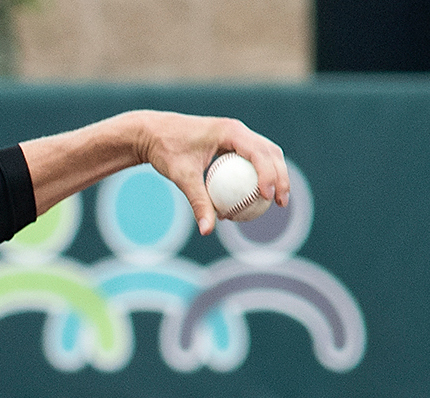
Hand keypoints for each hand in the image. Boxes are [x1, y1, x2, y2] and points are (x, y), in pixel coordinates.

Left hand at [21, 109, 288, 233]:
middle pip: (270, 152)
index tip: (268, 197)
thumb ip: (197, 202)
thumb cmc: (166, 151)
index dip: (269, 175)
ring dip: (275, 175)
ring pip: (266, 154)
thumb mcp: (182, 177)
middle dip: (281, 177)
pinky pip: (251, 158)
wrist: (152, 133)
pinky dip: (257, 175)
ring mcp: (236, 135)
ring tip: (276, 201)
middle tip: (281, 203)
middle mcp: (237, 130)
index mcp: (230, 132)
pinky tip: (255, 197)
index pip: (259, 153)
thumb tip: (207, 231)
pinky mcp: (231, 142)